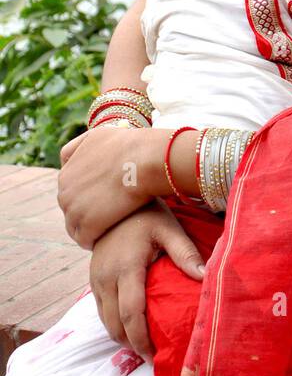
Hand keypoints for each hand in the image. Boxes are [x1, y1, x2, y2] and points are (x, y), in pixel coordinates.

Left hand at [59, 124, 173, 248]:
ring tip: (106, 230)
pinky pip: (84, 239)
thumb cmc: (129, 145)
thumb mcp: (97, 135)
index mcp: (65, 172)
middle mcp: (64, 191)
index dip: (85, 195)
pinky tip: (106, 238)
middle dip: (85, 212)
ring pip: (74, 226)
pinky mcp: (87, 226)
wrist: (144, 160)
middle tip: (106, 216)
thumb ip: (80, 146)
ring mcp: (74, 210)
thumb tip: (74, 157)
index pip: (69, 190)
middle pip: (70, 208)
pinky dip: (93, 241)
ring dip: (88, 229)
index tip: (101, 198)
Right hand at [89, 201, 205, 358]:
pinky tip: (131, 328)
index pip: (132, 314)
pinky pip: (101, 310)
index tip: (155, 355)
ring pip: (105, 321)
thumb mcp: (169, 228)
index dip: (142, 339)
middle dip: (132, 345)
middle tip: (153, 357)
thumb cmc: (146, 214)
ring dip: (122, 337)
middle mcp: (106, 277)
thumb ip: (185, 254)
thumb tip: (205, 277)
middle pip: (115, 325)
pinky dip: (114, 324)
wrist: (113, 199)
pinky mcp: (92, 278)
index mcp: (126, 267)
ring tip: (144, 345)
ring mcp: (95, 279)